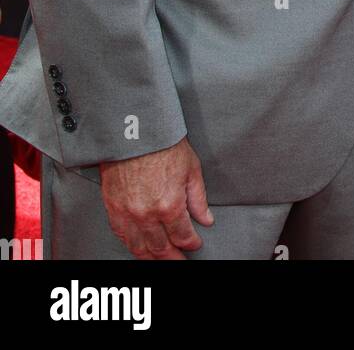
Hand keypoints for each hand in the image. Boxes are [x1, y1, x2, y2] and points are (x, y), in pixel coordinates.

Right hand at [99, 136, 213, 258]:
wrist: (135, 129)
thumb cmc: (163, 143)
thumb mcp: (191, 168)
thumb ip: (198, 199)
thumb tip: (206, 219)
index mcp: (169, 205)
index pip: (182, 236)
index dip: (191, 243)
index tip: (195, 244)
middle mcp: (147, 214)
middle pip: (161, 248)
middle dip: (173, 257)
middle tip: (179, 260)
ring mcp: (127, 213)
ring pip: (139, 248)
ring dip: (151, 257)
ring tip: (160, 259)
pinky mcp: (112, 207)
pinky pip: (121, 235)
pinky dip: (131, 244)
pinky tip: (139, 246)